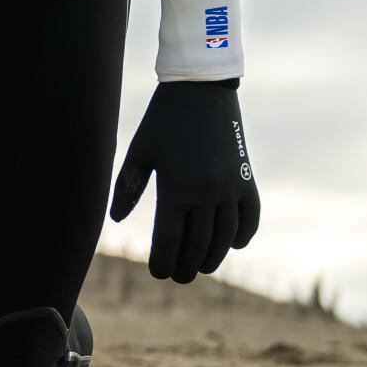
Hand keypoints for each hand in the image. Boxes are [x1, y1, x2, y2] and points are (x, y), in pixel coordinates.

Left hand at [111, 80, 259, 283]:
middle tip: (178, 277)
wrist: (201, 89)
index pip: (169, 241)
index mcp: (176, 188)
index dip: (162, 262)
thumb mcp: (139, 152)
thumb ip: (127, 188)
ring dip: (213, 258)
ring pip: (225, 238)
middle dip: (186, 267)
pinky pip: (251, 218)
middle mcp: (207, 192)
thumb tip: (116, 220)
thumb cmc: (163, 121)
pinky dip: (242, 236)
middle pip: (198, 245)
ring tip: (200, 266)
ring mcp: (231, 187)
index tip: (157, 273)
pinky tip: (230, 245)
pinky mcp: (247, 178)